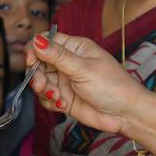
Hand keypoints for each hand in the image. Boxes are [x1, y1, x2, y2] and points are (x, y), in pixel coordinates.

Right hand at [27, 31, 146, 135]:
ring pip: (40, 81)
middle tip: (40, 85)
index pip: (47, 41)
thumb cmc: (112, 86)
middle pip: (39, 62)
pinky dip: (50, 102)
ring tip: (57, 97)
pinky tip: (62, 105)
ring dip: (43, 90)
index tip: (31, 61)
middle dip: (36, 74)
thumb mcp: (83, 68)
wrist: (124, 114)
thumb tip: (38, 41)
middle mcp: (68, 62)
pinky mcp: (64, 98)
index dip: (35, 49)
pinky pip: (46, 98)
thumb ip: (58, 56)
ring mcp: (65, 81)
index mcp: (75, 48)